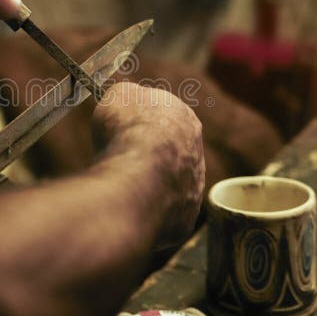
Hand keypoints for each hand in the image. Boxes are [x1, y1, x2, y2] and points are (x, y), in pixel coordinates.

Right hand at [92, 82, 205, 247]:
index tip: (120, 131)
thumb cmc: (127, 132)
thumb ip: (127, 95)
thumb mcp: (119, 95)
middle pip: (169, 154)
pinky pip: (161, 215)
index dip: (138, 125)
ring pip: (167, 186)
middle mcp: (197, 155)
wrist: (137, 177)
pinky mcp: (184, 220)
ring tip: (119, 185)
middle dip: (145, 156)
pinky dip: (144, 212)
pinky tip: (126, 207)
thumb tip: (126, 97)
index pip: (163, 120)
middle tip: (119, 159)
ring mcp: (193, 190)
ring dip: (146, 186)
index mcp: (185, 119)